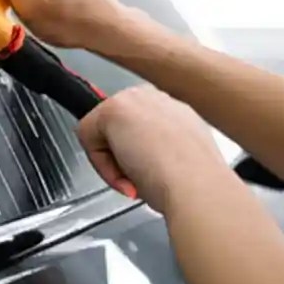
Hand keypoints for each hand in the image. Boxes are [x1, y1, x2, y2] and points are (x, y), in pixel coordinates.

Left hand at [78, 85, 233, 213]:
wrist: (196, 185)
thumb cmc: (194, 183)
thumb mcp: (180, 160)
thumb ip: (160, 151)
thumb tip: (143, 161)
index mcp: (176, 112)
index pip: (139, 129)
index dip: (138, 157)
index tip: (148, 175)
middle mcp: (156, 98)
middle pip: (118, 127)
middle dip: (123, 156)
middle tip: (138, 179)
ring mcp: (136, 99)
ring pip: (102, 131)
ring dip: (114, 161)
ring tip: (136, 180)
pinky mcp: (114, 108)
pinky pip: (87, 136)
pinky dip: (101, 164)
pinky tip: (125, 175)